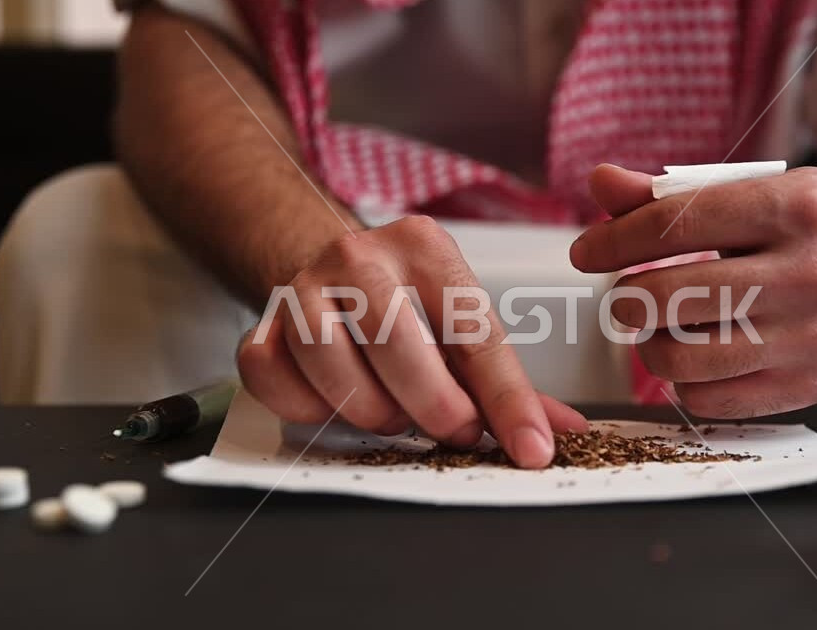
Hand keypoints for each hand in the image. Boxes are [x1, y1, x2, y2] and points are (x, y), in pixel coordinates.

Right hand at [238, 215, 587, 467]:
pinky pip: (276, 380)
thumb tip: (556, 431)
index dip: (507, 400)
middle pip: (399, 346)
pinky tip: (336, 401)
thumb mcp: (459, 322)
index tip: (529, 447)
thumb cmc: (403, 302)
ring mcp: (301, 288)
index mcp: (424, 248)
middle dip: (435, 407)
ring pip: (334, 367)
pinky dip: (309, 408)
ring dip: (372, 409)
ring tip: (392, 410)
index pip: (475, 333)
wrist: (322, 265)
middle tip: (451, 429)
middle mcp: (359, 256)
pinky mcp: (259, 324)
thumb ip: (503, 379)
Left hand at [571, 165, 816, 417]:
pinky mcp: (812, 385)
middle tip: (629, 294)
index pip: (675, 224)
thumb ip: (676, 193)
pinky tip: (693, 357)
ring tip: (659, 327)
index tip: (587, 252)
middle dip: (627, 297)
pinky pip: (713, 399)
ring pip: (683, 356)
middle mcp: (809, 273)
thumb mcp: (760, 190)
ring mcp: (813, 337)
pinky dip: (685, 381)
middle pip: (669, 295)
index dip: (614, 241)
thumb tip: (601, 184)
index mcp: (795, 207)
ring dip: (650, 344)